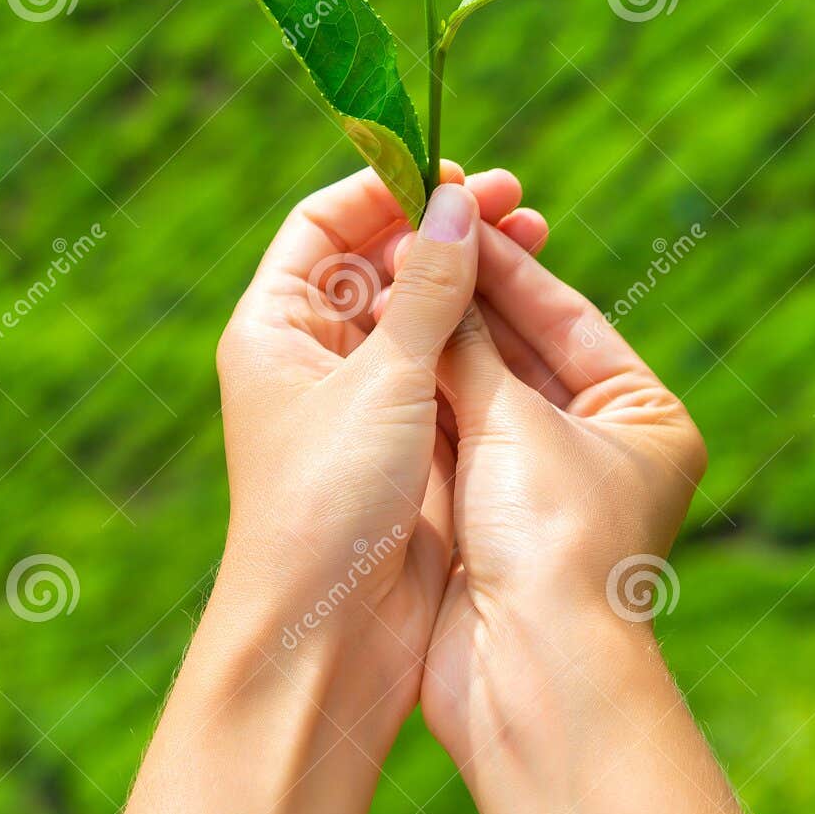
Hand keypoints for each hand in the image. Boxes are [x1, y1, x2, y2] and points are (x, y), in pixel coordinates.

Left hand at [215, 162, 545, 727]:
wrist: (330, 639)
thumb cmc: (330, 503)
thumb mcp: (384, 380)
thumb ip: (428, 287)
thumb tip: (457, 201)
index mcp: (276, 326)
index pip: (325, 224)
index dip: (387, 190)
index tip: (456, 174)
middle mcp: (314, 357)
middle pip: (379, 262)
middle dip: (445, 227)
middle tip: (520, 202)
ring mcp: (364, 401)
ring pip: (422, 314)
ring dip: (472, 277)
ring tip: (538, 240)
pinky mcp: (410, 442)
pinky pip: (449, 366)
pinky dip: (484, 335)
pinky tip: (530, 314)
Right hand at [411, 224, 705, 759]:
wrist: (529, 673)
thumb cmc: (551, 539)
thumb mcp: (512, 419)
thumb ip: (469, 338)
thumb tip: (439, 249)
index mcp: (647, 416)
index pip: (568, 316)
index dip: (505, 264)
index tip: (449, 214)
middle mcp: (603, 447)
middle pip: (523, 350)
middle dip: (467, 301)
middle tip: (409, 238)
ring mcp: (547, 487)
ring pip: (482, 393)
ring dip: (438, 346)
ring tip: (385, 280)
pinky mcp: (493, 522)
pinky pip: (454, 438)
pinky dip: (422, 398)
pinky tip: (381, 349)